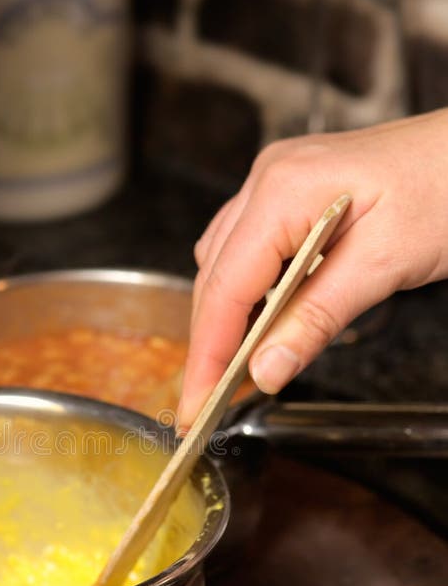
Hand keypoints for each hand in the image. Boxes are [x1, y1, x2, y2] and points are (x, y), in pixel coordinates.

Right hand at [178, 108, 447, 429]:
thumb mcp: (386, 262)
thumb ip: (317, 318)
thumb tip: (266, 370)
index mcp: (284, 190)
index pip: (225, 288)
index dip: (207, 354)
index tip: (198, 404)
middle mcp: (269, 181)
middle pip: (215, 278)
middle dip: (209, 344)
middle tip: (209, 402)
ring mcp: (278, 184)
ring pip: (225, 266)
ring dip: (225, 320)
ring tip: (232, 370)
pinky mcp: (293, 196)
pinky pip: (249, 251)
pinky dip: (248, 294)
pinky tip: (261, 320)